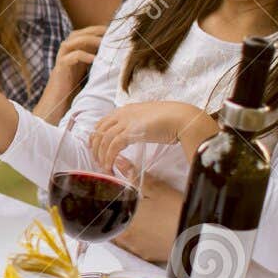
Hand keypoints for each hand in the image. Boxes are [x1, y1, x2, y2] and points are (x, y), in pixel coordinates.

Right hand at [33, 25, 104, 124]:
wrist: (55, 109)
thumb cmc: (72, 96)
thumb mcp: (87, 78)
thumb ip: (95, 68)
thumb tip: (115, 63)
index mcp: (72, 57)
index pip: (81, 36)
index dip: (95, 31)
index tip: (111, 31)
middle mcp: (65, 57)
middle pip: (75, 34)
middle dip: (91, 30)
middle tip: (107, 31)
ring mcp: (60, 62)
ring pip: (71, 42)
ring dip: (87, 39)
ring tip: (102, 43)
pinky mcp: (59, 70)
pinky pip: (70, 57)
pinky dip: (83, 55)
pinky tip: (94, 59)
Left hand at [88, 101, 208, 172]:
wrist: (183, 118)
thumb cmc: (172, 120)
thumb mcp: (149, 120)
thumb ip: (139, 125)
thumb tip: (136, 134)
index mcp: (127, 109)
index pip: (103, 122)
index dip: (97, 136)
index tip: (96, 149)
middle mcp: (123, 113)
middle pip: (99, 130)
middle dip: (95, 147)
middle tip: (97, 161)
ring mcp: (127, 121)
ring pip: (104, 139)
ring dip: (101, 155)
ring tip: (104, 168)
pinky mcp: (132, 131)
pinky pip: (113, 146)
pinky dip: (109, 158)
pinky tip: (110, 166)